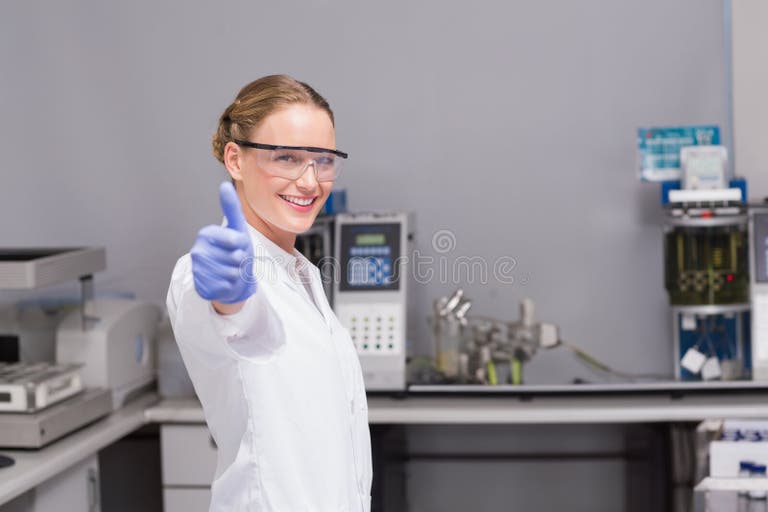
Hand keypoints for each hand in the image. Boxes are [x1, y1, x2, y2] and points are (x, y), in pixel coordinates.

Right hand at [190, 182, 255, 304]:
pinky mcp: (201, 286)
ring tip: (232, 270)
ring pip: (231, 272)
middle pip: (234, 257)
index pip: (235, 240)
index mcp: (206, 234)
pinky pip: (226, 286)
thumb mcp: (238, 228)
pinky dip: (231, 285)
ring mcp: (198, 269)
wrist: (229, 277)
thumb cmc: (235, 250)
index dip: (243, 245)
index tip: (238, 245)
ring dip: (237, 273)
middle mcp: (198, 250)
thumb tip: (224, 184)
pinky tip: (226, 281)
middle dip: (241, 260)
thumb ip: (231, 207)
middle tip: (235, 260)